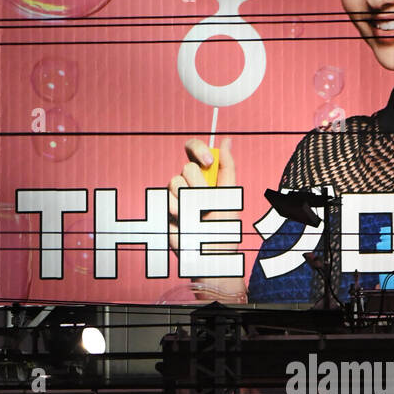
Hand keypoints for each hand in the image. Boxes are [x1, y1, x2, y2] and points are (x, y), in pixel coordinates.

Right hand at [168, 137, 246, 302]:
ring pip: (174, 182)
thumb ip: (227, 167)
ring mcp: (174, 194)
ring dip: (190, 201)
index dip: (198, 148)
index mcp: (204, 174)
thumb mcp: (230, 195)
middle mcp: (187, 181)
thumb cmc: (223, 226)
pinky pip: (167, 200)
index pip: (193, 148)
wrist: (209, 253)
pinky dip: (180, 212)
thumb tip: (227, 140)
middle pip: (186, 166)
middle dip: (200, 185)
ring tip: (197, 216)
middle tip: (208, 204)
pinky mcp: (163, 207)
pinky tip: (185, 222)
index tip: (208, 162)